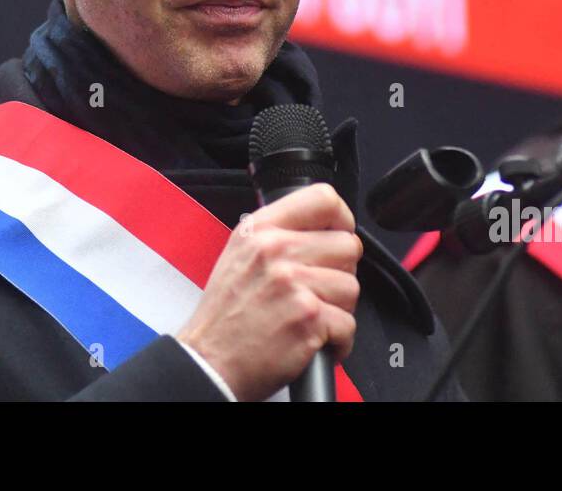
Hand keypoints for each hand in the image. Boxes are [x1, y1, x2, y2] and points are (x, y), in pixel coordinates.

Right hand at [176, 183, 361, 401]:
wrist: (209, 363)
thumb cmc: (224, 317)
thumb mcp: (238, 255)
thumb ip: (277, 235)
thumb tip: (322, 230)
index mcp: (261, 230)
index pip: (324, 199)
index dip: (342, 219)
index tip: (340, 235)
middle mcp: (276, 251)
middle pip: (348, 246)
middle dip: (341, 272)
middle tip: (320, 290)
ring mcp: (293, 283)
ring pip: (352, 286)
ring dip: (339, 309)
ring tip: (311, 318)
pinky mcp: (308, 318)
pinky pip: (348, 324)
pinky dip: (338, 340)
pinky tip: (315, 341)